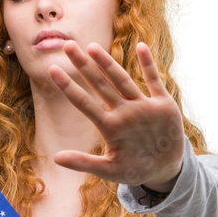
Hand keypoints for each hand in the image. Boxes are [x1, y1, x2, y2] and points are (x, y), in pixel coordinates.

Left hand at [48, 41, 184, 190]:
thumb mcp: (109, 170)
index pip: (84, 103)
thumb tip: (55, 158)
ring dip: (108, 63)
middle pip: (100, 84)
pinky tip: (140, 47)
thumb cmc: (135, 171)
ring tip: (92, 47)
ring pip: (122, 80)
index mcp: (110, 127)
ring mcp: (142, 107)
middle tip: (68, 45)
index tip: (52, 70)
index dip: (68, 87)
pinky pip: (154, 81)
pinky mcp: (162, 105)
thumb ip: (83, 163)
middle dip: (84, 66)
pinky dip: (148, 65)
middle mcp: (123, 112)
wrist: (165, 170)